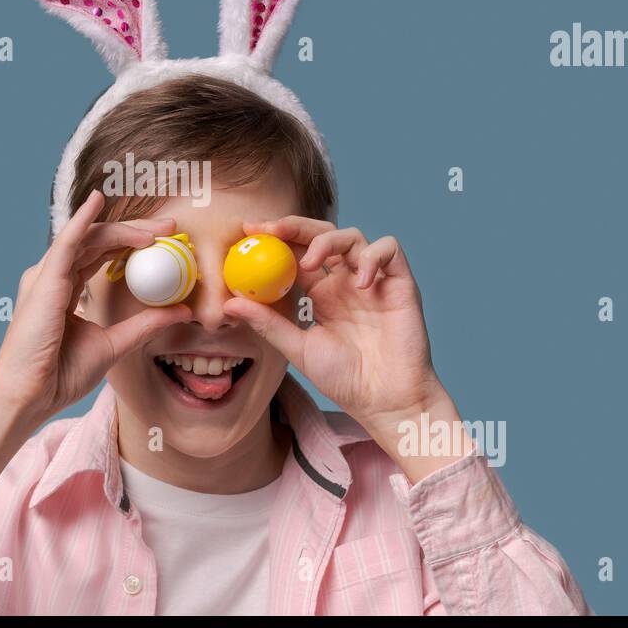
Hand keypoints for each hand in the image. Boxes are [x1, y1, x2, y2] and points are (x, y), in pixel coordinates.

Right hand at [0, 189, 192, 424]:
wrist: (30, 397)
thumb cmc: (60, 375)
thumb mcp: (115, 343)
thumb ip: (145, 324)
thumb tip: (182, 311)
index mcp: (64, 289)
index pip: (101, 254)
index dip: (133, 243)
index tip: (167, 240)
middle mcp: (53, 277)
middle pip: (97, 241)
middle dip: (135, 231)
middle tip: (170, 226)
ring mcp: (46, 276)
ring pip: (88, 238)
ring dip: (124, 229)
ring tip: (158, 228)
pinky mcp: (44, 281)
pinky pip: (67, 242)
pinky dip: (82, 219)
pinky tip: (98, 200)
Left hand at [222, 217, 458, 451]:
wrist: (386, 401)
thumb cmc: (346, 380)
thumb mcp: (298, 350)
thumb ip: (268, 324)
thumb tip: (228, 304)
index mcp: (321, 294)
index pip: (296, 253)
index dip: (275, 238)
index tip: (248, 232)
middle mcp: (345, 281)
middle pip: (321, 234)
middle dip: (295, 226)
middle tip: (270, 229)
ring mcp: (372, 280)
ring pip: (352, 236)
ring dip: (328, 239)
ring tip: (311, 261)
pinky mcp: (400, 283)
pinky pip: (389, 250)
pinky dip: (372, 256)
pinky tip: (359, 282)